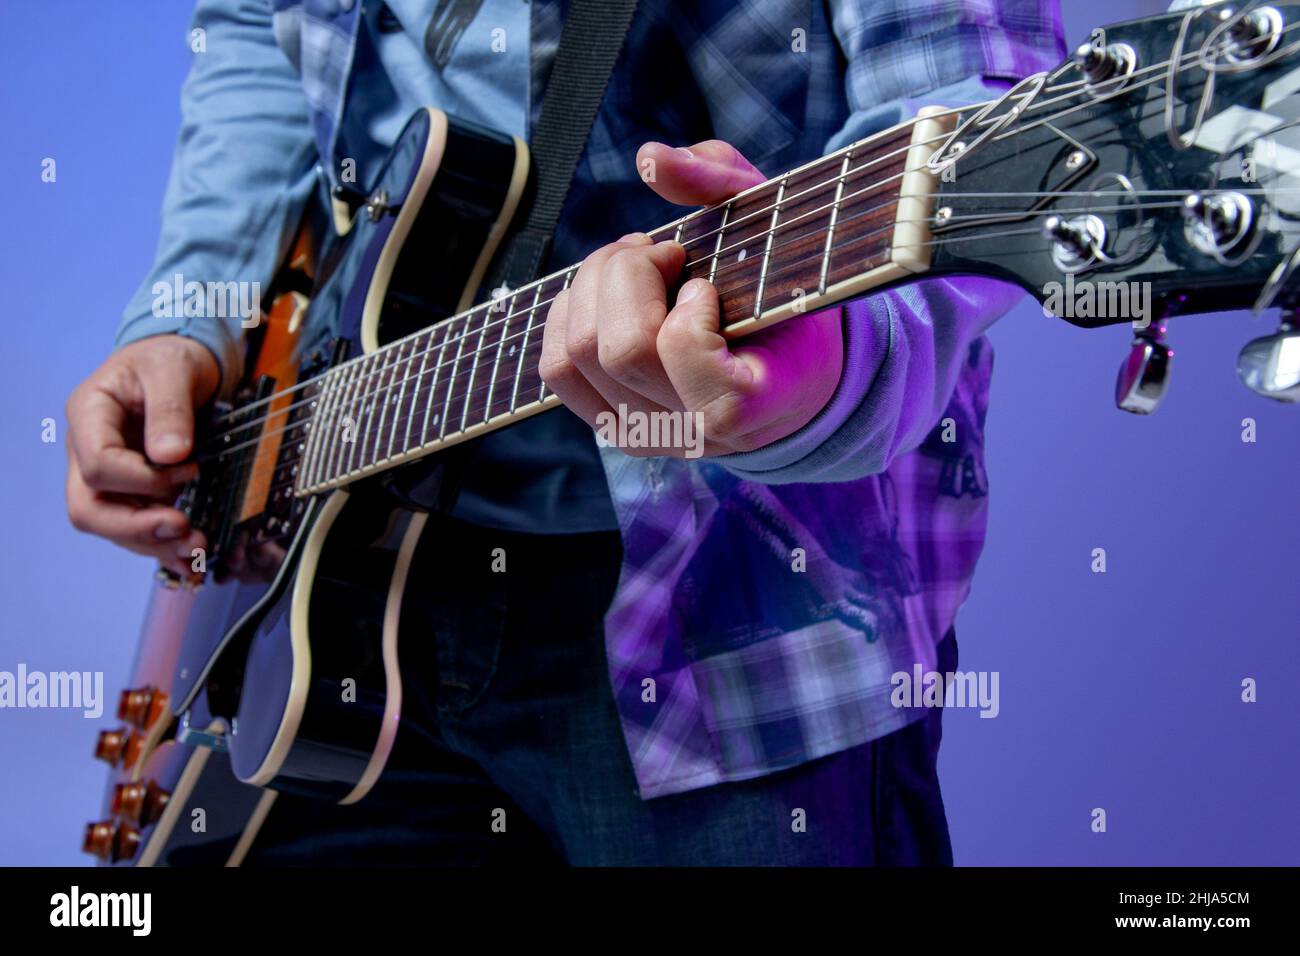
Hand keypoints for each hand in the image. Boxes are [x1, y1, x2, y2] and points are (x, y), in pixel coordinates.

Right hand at [65, 335, 219, 576]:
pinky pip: (137, 526)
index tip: (187, 470)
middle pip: (90, 508)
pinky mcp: (132, 490)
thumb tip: (171, 455)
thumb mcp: (173, 367)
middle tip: (181, 531)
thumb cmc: (169, 357)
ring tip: (196, 548)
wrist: (181, 360)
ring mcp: (109, 474)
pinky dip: (162, 544)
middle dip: (135, 528)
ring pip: (113, 525)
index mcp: (89, 415)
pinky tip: (189, 557)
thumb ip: (170, 408)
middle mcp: (89, 450)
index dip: (141, 479)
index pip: (97, 465)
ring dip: (154, 543)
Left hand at [539, 139, 842, 457]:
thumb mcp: (776, 231)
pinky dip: (567, 315)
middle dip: (627, 273)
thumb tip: (648, 159)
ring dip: (593, 287)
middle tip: (662, 253)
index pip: (680, 347)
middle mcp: (693, 434)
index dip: (686, 297)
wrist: (793, 380)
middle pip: (615, 347)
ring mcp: (649, 439)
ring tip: (635, 267)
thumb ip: (724, 185)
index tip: (708, 283)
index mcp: (749, 405)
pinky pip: (556, 370)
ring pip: (575, 355)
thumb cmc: (786, 297)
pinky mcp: (614, 430)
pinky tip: (606, 295)